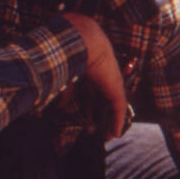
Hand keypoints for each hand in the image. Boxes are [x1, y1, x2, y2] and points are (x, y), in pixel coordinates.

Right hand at [63, 12, 127, 140]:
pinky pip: (118, 110)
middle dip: (100, 116)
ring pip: (112, 107)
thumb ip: (65, 92)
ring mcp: (111, 83)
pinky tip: (115, 133)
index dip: (89, 108)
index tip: (87, 121)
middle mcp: (102, 78)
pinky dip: (117, 122)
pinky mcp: (116, 89)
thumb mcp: (65, 78)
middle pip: (102, 101)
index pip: (91, 93)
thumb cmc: (69, 54)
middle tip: (97, 131)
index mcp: (90, 72)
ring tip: (108, 136)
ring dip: (110, 122)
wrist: (82, 42)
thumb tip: (61, 108)